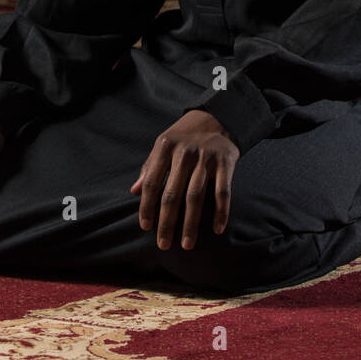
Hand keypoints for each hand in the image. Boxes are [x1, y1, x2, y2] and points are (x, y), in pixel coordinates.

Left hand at [130, 110, 238, 251]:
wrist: (218, 115)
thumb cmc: (185, 135)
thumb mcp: (163, 143)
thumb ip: (150, 166)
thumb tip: (134, 190)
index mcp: (165, 147)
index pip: (152, 183)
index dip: (147, 207)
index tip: (145, 227)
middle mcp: (184, 152)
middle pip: (172, 194)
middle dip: (167, 222)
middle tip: (163, 244)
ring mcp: (206, 157)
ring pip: (195, 196)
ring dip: (191, 223)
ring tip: (187, 244)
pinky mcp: (226, 161)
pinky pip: (222, 192)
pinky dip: (221, 212)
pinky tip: (217, 229)